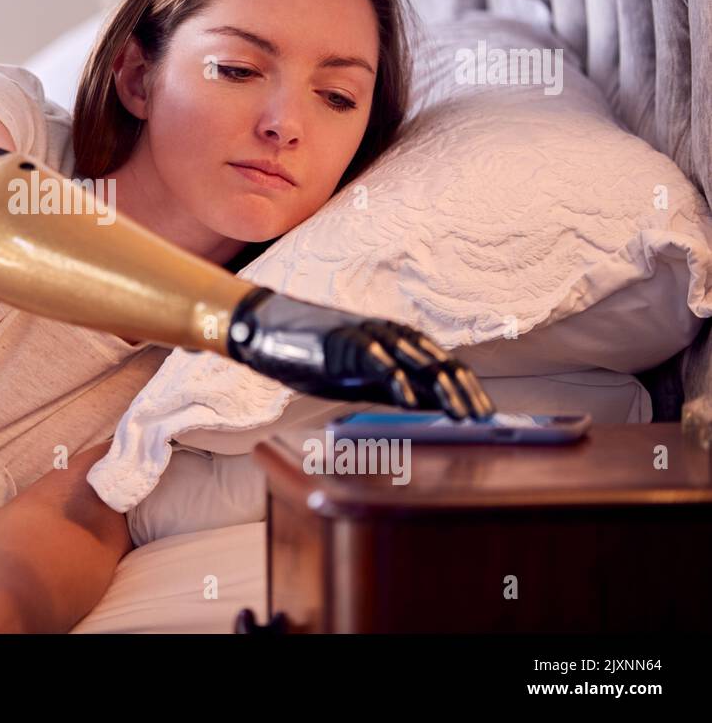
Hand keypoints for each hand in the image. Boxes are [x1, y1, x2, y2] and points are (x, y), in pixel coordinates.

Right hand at [229, 290, 494, 421]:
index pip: (445, 365)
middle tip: (483, 419)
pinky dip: (395, 379)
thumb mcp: (360, 380)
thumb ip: (393, 389)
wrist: (266, 332)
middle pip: (440, 361)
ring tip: (461, 412)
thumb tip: (430, 408)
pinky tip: (410, 400)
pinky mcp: (344, 340)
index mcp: (397, 346)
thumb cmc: (313, 358)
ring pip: (417, 358)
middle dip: (465, 391)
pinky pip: (376, 359)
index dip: (469, 389)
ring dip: (442, 386)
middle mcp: (389, 336)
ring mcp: (368, 335)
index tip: (486, 417)